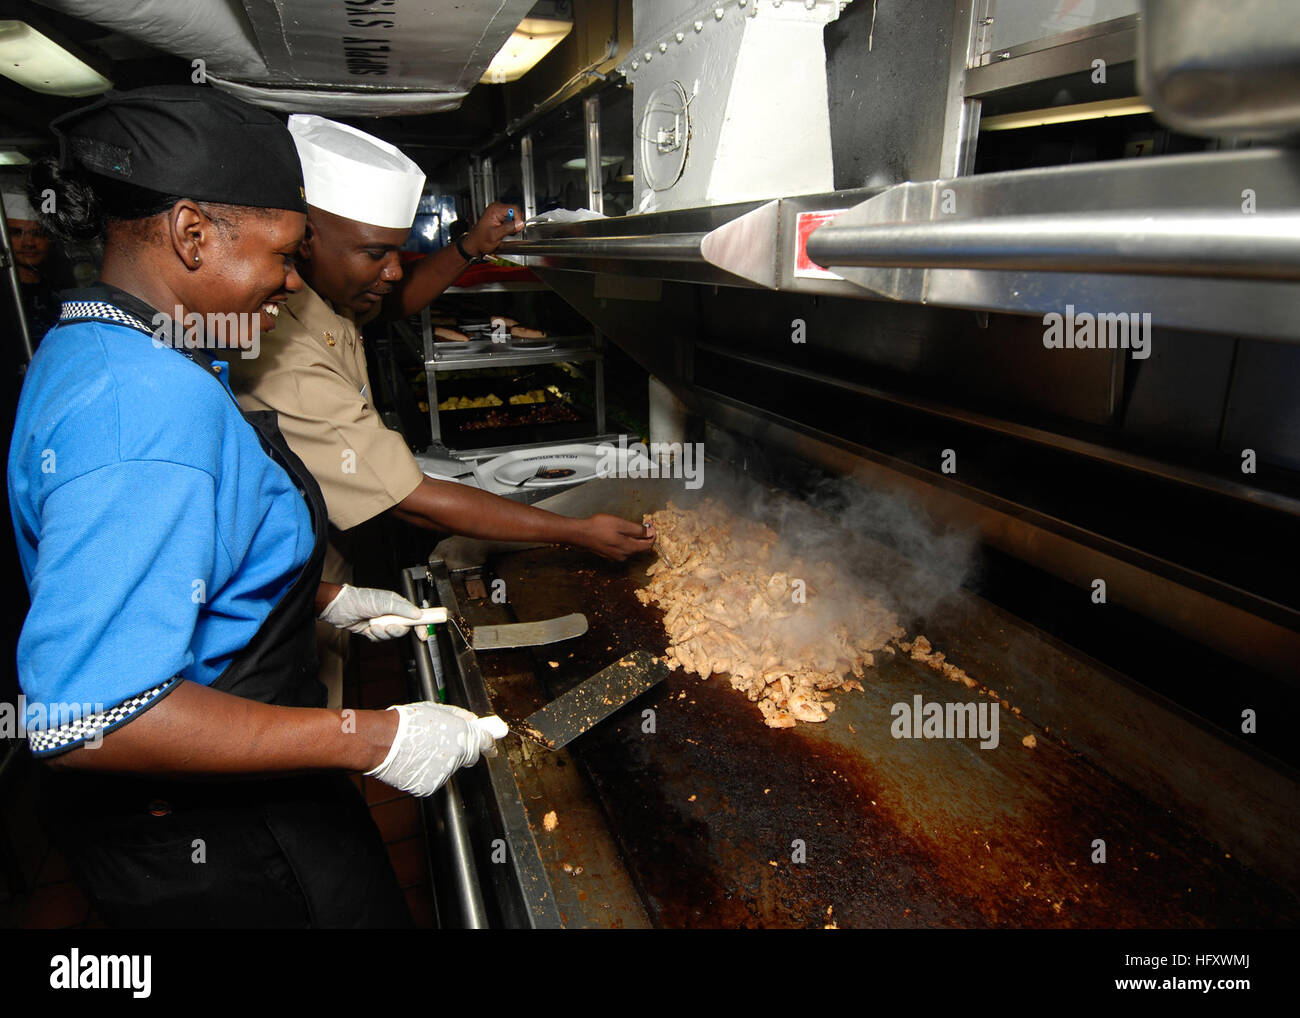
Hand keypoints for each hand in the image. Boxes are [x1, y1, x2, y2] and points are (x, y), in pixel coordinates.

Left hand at [319, 584, 423, 640]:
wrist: (341, 608)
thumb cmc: (361, 599)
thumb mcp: (386, 602)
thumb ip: (403, 608)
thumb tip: (418, 614)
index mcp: (397, 604)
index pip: (414, 616)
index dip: (420, 626)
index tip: (423, 634)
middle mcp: (391, 614)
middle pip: (403, 628)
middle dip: (397, 630)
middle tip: (390, 626)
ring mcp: (382, 623)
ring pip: (391, 635)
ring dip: (383, 632)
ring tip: (375, 625)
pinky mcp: (373, 631)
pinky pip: (380, 639)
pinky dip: (375, 636)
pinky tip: (369, 628)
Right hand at [365, 702, 508, 795]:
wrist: (383, 741)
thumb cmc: (406, 722)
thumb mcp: (437, 709)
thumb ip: (460, 717)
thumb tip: (474, 721)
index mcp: (462, 734)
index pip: (484, 742)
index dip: (489, 743)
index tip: (492, 746)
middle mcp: (457, 755)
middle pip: (468, 757)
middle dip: (462, 751)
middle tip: (442, 743)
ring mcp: (444, 773)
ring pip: (450, 769)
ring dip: (441, 761)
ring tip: (421, 750)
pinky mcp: (430, 786)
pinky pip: (434, 779)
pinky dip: (428, 773)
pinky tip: (416, 761)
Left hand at [463, 202, 524, 257]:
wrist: (475, 244)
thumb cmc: (481, 239)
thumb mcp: (496, 235)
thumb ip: (509, 228)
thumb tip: (520, 224)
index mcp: (495, 209)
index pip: (514, 209)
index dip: (518, 219)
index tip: (518, 228)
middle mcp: (497, 208)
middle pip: (515, 212)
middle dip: (516, 223)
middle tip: (512, 232)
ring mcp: (498, 212)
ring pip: (514, 216)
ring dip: (514, 226)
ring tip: (507, 233)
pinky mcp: (500, 217)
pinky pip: (511, 220)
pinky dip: (511, 227)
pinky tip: (506, 232)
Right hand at [579, 513, 656, 561]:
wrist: (581, 534)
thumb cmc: (599, 527)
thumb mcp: (621, 524)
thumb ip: (637, 530)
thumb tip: (649, 532)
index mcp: (629, 548)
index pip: (648, 545)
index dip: (653, 534)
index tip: (651, 524)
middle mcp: (624, 555)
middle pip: (641, 548)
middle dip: (646, 536)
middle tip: (645, 524)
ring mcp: (616, 556)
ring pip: (633, 549)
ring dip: (637, 539)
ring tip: (634, 527)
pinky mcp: (610, 555)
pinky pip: (624, 549)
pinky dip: (628, 541)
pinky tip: (623, 533)